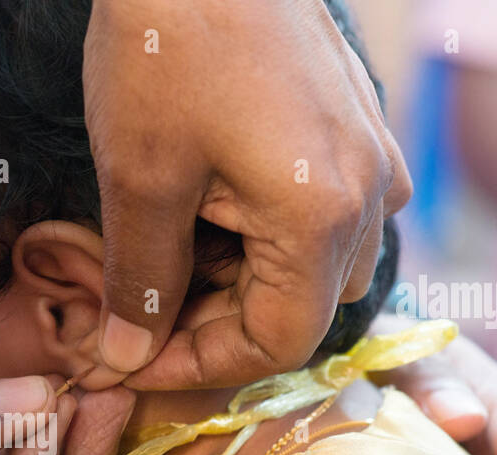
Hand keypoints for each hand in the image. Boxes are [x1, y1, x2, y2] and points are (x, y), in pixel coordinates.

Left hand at [83, 0, 410, 381]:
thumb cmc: (164, 48)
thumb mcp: (140, 180)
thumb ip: (141, 281)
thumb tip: (124, 355)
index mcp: (323, 216)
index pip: (279, 341)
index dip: (199, 363)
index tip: (134, 356)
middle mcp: (371, 194)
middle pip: (301, 308)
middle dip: (214, 323)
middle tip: (138, 310)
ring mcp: (372, 156)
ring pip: (313, 265)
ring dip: (237, 281)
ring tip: (164, 256)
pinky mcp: (356, 128)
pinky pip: (324, 214)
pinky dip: (261, 235)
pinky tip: (204, 210)